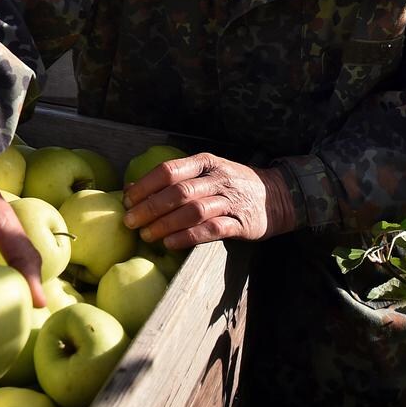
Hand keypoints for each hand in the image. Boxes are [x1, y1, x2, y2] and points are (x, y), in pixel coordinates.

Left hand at [122, 153, 296, 247]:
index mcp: (205, 163)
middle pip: (178, 192)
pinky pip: (212, 229)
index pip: (169, 170)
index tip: (126, 200)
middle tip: (130, 222)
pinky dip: (189, 236)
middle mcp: (217, 178)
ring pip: (194, 211)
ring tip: (147, 236)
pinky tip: (171, 243)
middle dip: (150, 207)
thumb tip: (130, 189)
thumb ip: (172, 180)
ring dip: (166, 224)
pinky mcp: (242, 222)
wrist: (279, 196)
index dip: (145, 186)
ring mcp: (231, 200)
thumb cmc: (231, 186)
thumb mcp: (204, 174)